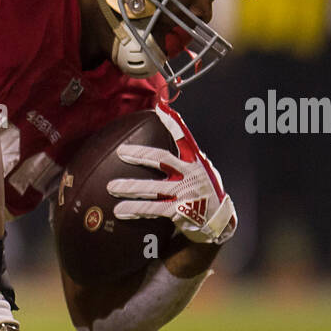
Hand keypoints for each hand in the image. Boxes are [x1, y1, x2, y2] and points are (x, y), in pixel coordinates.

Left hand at [106, 109, 235, 243]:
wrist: (219, 222)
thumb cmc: (206, 195)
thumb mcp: (203, 173)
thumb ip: (187, 161)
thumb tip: (173, 143)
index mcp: (196, 163)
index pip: (184, 138)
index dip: (173, 123)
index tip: (161, 108)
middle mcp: (191, 175)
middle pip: (162, 159)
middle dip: (140, 154)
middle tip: (121, 151)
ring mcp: (185, 193)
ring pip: (152, 188)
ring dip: (130, 187)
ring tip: (111, 187)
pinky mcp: (180, 211)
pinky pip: (152, 209)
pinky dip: (135, 209)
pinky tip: (120, 211)